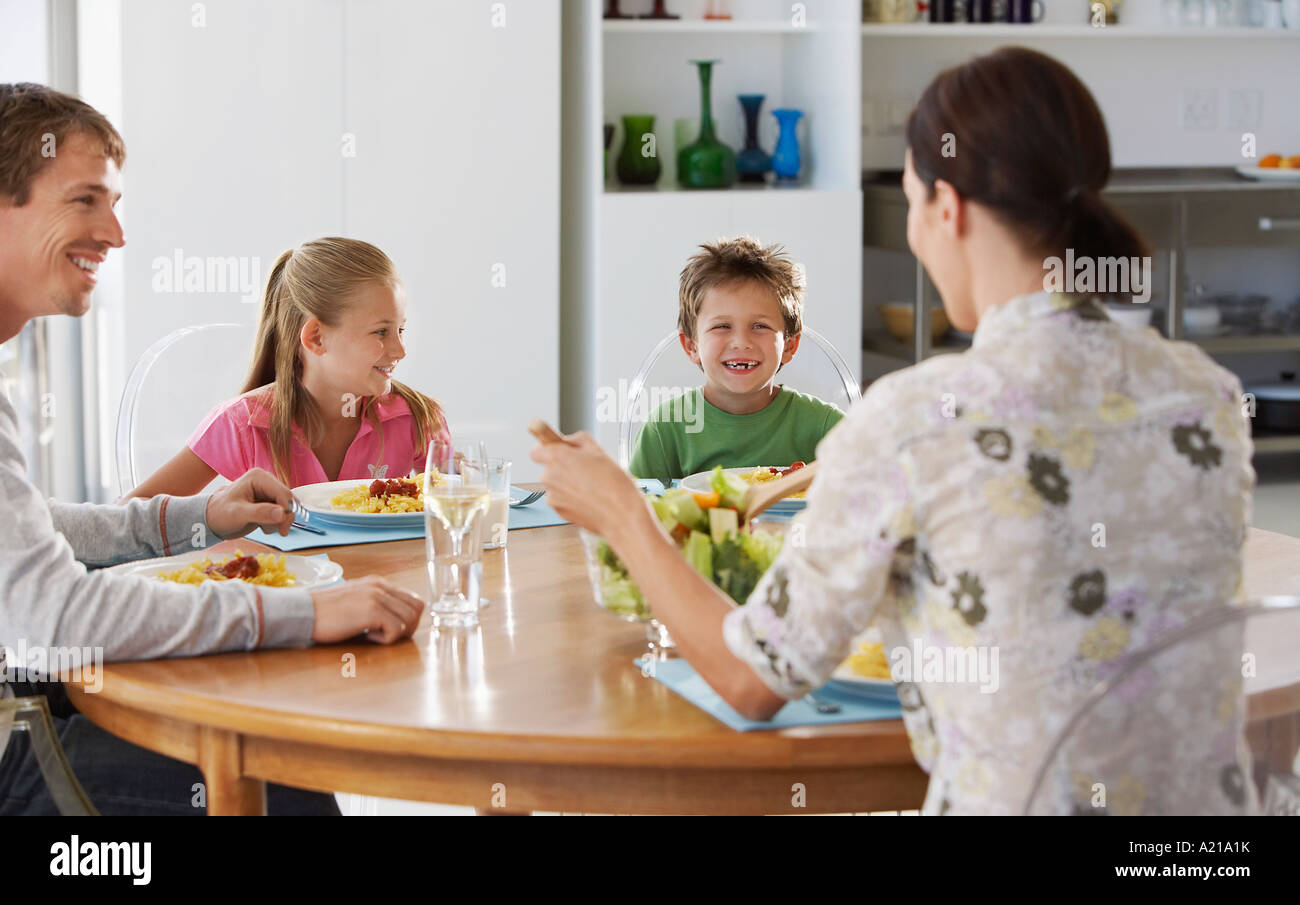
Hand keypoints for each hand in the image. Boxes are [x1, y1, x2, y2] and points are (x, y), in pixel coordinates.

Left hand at [205, 468, 294, 538]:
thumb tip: (282, 513)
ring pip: (287, 508)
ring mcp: (268, 491)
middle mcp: (267, 481)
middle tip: (271, 530)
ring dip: (278, 521)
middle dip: (282, 518)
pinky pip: (282, 513)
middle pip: (289, 501)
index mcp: (259, 477)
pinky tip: (261, 523)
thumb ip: (260, 513)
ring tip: (260, 525)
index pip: (285, 494)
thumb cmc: (220, 514)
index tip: (282, 530)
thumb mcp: (238, 514)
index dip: (287, 512)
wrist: (211, 520)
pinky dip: (275, 522)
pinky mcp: (269, 502)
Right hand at [310, 576, 424, 643]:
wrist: (302, 612)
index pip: (413, 599)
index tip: (392, 629)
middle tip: (386, 635)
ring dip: (396, 633)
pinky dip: (385, 639)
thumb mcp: (354, 600)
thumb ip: (375, 603)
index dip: (409, 619)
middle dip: (408, 627)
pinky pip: (397, 630)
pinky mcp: (372, 610)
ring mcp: (377, 597)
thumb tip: (396, 620)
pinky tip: (366, 636)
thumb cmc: (324, 612)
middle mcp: (380, 586)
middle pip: (417, 609)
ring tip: (373, 635)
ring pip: (410, 619)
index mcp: (378, 583)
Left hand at [529, 430, 649, 540]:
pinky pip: (560, 500)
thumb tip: (568, 441)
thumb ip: (577, 440)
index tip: (556, 451)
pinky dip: (570, 499)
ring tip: (590, 487)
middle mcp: (550, 476)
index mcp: (557, 457)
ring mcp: (552, 496)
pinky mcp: (558, 512)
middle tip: (584, 470)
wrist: (620, 514)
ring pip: (556, 485)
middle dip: (562, 468)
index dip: (547, 450)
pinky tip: (588, 499)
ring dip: (567, 485)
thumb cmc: (613, 483)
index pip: (536, 450)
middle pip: (548, 468)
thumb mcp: (598, 450)